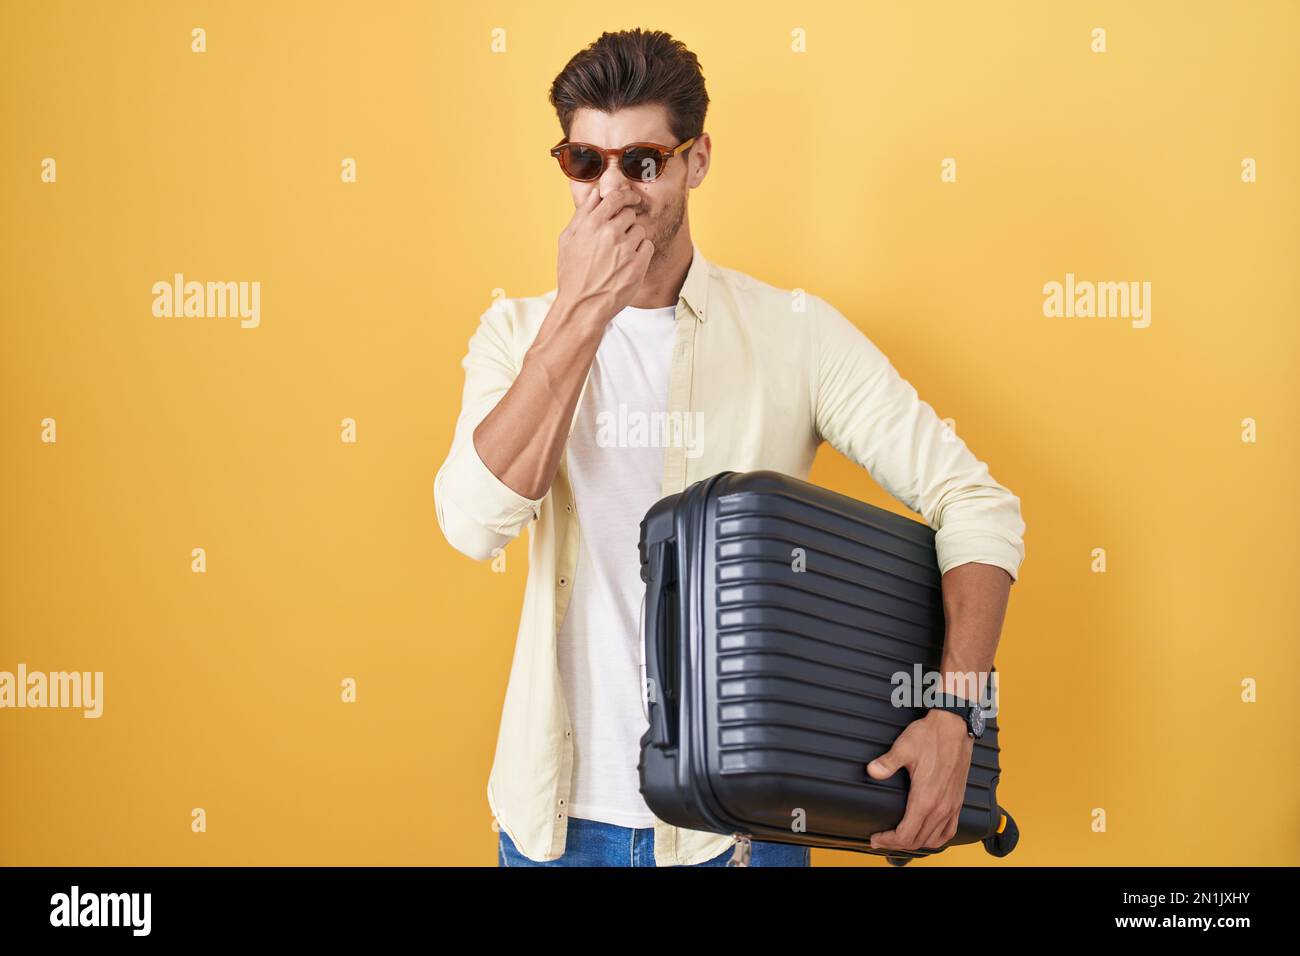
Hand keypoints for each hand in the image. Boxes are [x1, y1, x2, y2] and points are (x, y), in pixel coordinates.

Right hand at [556, 186, 653, 322]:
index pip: (616, 197)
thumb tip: (596, 193)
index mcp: (591, 224)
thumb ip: (582, 214)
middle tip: (616, 239)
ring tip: (619, 255)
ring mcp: (625, 249)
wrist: (582, 306)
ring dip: (633, 239)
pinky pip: (648, 245)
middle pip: (629, 214)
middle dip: (625, 223)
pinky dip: (641, 252)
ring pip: (640, 230)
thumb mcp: (567, 240)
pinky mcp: (638, 265)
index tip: (632, 199)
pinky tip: (628, 263)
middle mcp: (610, 233)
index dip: (626, 196)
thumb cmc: (572, 274)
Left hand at [866, 710, 974, 851]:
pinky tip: (928, 834)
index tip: (877, 838)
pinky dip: (937, 838)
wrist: (954, 727)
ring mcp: (952, 806)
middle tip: (883, 839)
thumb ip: (887, 763)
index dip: (888, 841)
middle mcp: (941, 807)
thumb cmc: (931, 736)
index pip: (906, 835)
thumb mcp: (904, 748)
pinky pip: (950, 830)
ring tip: (901, 839)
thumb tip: (872, 771)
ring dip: (917, 843)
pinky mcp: (958, 801)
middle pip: (918, 841)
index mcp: (926, 799)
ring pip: (935, 840)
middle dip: (898, 844)